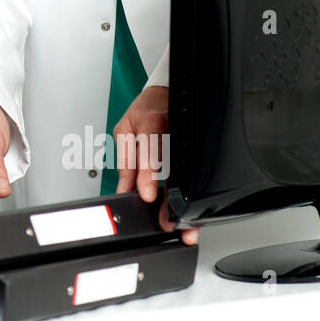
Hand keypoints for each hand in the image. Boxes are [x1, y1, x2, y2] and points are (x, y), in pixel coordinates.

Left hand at [112, 85, 198, 245]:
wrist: (167, 94)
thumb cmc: (146, 111)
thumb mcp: (126, 130)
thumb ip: (125, 160)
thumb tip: (123, 189)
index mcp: (153, 122)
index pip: (151, 149)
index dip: (149, 174)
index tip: (147, 196)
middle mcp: (175, 132)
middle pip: (174, 168)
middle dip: (171, 199)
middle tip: (165, 221)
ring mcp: (189, 140)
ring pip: (189, 176)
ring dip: (187, 204)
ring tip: (185, 226)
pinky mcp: (196, 150)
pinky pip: (194, 176)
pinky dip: (192, 198)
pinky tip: (192, 214)